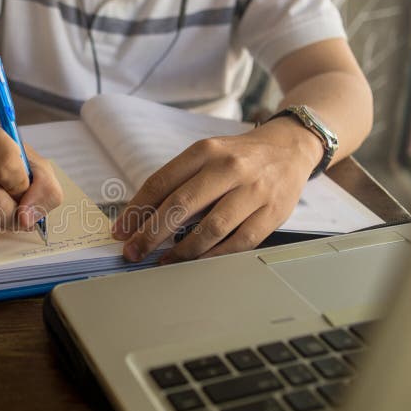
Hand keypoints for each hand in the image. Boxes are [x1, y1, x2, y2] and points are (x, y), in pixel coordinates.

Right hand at [0, 120, 62, 246]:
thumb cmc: (13, 164)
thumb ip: (45, 190)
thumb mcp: (39, 168)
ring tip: (4, 210)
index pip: (4, 168)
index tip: (24, 188)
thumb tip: (25, 219)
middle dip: (14, 214)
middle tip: (19, 208)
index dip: (21, 187)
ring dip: (2, 226)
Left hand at [112, 117, 323, 261]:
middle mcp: (228, 168)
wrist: (290, 148)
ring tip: (163, 262)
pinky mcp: (272, 213)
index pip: (161, 182)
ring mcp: (253, 191)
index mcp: (205, 151)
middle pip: (181, 206)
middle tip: (133, 253)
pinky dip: (214, 256)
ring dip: (181, 251)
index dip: (136, 211)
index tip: (120, 232)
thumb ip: (177, 182)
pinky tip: (197, 262)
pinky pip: (238, 242)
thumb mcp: (206, 155)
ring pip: (210, 228)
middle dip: (151, 234)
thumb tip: (139, 218)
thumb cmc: (238, 157)